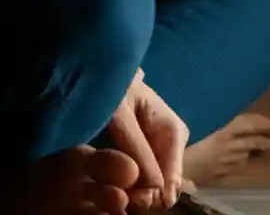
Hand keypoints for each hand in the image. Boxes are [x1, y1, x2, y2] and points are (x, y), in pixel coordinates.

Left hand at [106, 68, 189, 209]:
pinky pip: (139, 184)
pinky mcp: (141, 157)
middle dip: (140, 198)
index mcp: (173, 134)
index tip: (122, 197)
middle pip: (163, 191)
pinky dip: (124, 190)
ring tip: (105, 190)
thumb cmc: (110, 87)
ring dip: (130, 195)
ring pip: (151, 191)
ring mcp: (156, 152)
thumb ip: (137, 149)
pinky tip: (106, 185)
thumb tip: (156, 189)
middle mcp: (170, 147)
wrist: (97, 71)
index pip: (171, 184)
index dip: (148, 197)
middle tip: (110, 195)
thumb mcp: (120, 115)